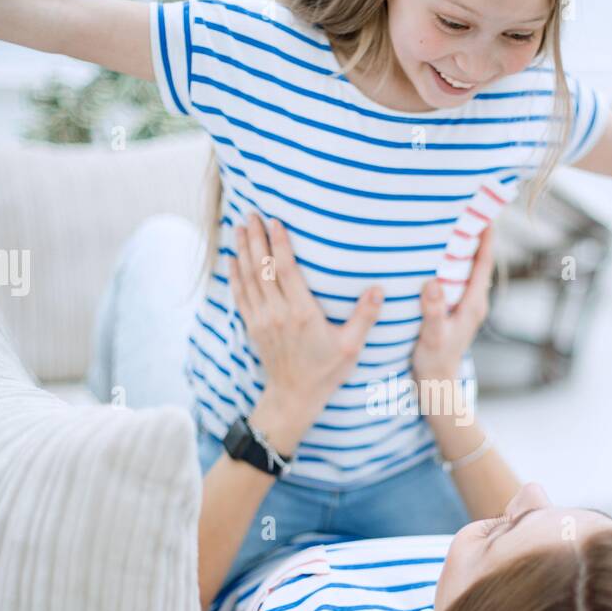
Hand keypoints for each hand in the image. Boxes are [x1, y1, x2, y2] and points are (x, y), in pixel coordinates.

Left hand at [228, 212, 384, 436]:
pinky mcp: (253, 327)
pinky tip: (232, 257)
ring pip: (248, 278)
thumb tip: (378, 290)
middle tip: (252, 214)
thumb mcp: (352, 346)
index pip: (286, 271)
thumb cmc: (326, 371)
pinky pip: (240, 295)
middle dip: (256, 239)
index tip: (275, 221)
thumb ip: (365, 317)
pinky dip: (235, 274)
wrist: (295, 396)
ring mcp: (262, 320)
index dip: (279, 244)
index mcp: (302, 314)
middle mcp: (278, 314)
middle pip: (262, 269)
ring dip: (242, 251)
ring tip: (240, 227)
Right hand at [411, 224, 493, 386]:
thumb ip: (434, 311)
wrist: (436, 386)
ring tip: (448, 222)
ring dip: (460, 247)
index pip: (483, 262)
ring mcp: (465, 305)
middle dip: (473, 234)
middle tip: (463, 205)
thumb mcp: (432, 337)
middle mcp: (474, 301)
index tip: (484, 209)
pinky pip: (455, 278)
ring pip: (466, 268)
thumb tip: (433, 282)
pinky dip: (449, 262)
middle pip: (477, 260)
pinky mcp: (454, 309)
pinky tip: (434, 254)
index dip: (485, 235)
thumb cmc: (435, 363)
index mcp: (474, 304)